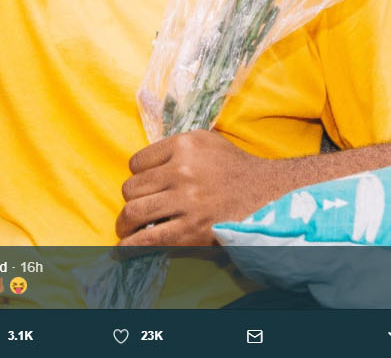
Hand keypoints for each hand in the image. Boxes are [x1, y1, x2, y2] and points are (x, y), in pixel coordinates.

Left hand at [116, 130, 289, 246]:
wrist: (267, 196)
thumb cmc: (236, 169)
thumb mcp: (207, 142)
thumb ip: (177, 147)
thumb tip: (147, 161)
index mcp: (184, 145)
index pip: (137, 162)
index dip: (137, 176)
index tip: (143, 186)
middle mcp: (182, 170)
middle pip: (132, 188)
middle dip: (130, 200)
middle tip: (134, 209)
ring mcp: (186, 201)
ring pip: (135, 211)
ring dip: (125, 223)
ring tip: (126, 228)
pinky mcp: (190, 229)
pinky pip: (149, 238)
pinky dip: (131, 245)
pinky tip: (124, 248)